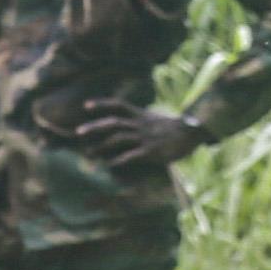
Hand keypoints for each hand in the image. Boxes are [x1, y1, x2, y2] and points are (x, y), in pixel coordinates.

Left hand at [82, 108, 207, 174]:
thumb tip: (124, 123)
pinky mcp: (151, 152)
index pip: (118, 105)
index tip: (86, 106)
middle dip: (94, 127)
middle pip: (113, 123)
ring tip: (89, 154)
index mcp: (140, 115)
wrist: (193, 133)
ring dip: (101, 147)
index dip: (102, 104)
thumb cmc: (172, 129)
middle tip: (78, 133)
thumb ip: (138, 120)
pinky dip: (119, 160)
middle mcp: (140, 124)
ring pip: (119, 139)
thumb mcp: (153, 119)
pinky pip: (132, 156)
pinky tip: (109, 165)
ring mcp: (145, 137)